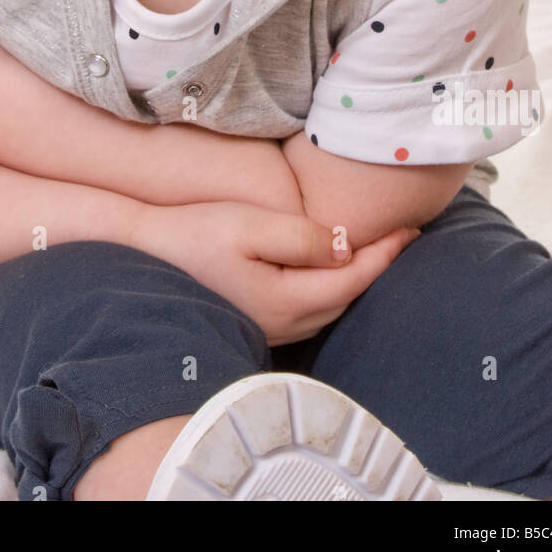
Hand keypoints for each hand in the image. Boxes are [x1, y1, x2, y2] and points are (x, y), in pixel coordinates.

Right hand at [131, 200, 420, 346]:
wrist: (141, 254)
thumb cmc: (194, 234)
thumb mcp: (249, 225)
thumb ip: (301, 237)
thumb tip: (343, 249)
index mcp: (284, 300)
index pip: (351, 279)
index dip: (384, 254)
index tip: (410, 228)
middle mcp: (281, 323)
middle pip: (345, 298)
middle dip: (377, 268)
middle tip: (403, 235)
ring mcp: (267, 326)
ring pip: (328, 306)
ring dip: (355, 279)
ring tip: (378, 250)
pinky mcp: (255, 320)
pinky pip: (309, 306)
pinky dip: (331, 287)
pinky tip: (334, 267)